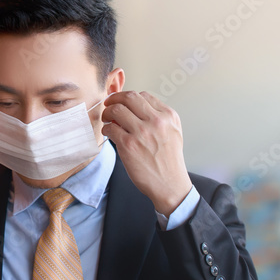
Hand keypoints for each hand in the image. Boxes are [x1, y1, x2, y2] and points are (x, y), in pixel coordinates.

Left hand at [101, 90, 191, 216]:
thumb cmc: (169, 160)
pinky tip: (108, 133)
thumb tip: (133, 108)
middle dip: (114, 98)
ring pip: (117, 110)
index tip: (121, 102)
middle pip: (129, 97)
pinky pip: (110, 128)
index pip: (143, 95)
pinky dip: (106, 128)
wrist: (170, 184)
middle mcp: (156, 121)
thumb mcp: (173, 132)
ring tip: (107, 119)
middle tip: (109, 105)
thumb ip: (158, 117)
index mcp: (168, 116)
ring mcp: (142, 132)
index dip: (128, 97)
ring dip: (107, 113)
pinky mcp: (129, 145)